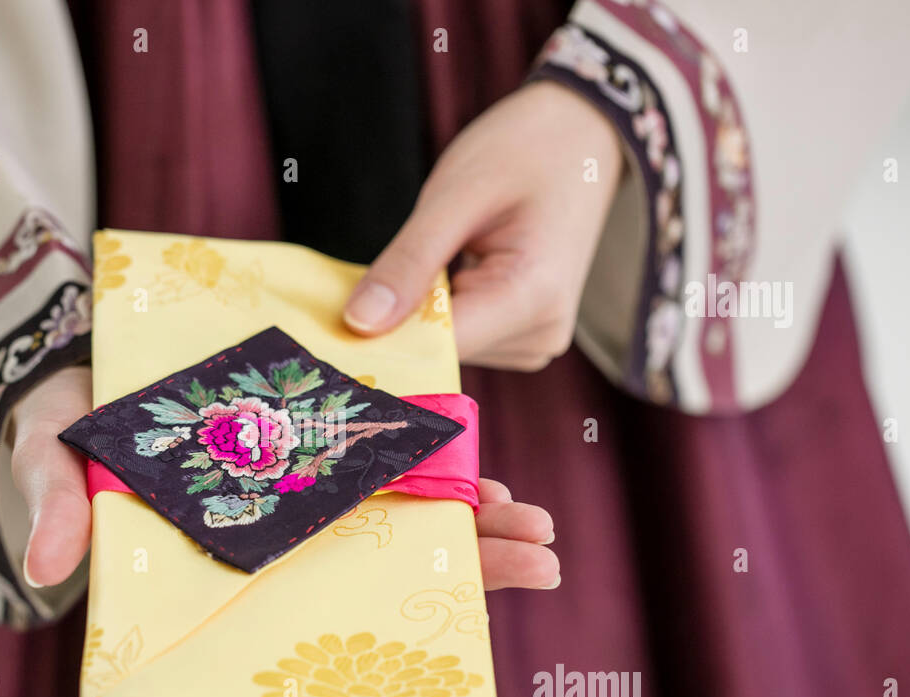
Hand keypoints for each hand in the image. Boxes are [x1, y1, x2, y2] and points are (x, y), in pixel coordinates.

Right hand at [10, 369, 557, 590]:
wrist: (81, 355)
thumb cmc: (68, 416)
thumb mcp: (52, 452)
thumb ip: (54, 503)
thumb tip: (45, 567)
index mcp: (232, 543)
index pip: (322, 588)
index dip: (391, 597)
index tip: (469, 602)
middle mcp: (273, 521)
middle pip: (378, 554)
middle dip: (462, 561)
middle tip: (540, 557)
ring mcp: (296, 477)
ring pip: (393, 507)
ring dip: (466, 516)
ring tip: (538, 525)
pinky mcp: (305, 427)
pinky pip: (374, 446)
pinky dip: (428, 453)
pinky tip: (480, 454)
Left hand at [343, 81, 621, 370]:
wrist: (583, 133)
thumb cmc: (525, 148)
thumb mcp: (454, 195)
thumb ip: (407, 262)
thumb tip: (358, 324)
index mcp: (532, 300)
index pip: (436, 348)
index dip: (379, 339)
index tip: (326, 326)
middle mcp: (540, 335)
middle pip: (438, 352)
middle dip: (394, 321)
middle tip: (367, 276)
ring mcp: (535, 340)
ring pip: (443, 347)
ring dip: (414, 312)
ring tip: (423, 260)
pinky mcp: (522, 334)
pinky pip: (459, 335)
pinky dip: (433, 309)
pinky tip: (436, 275)